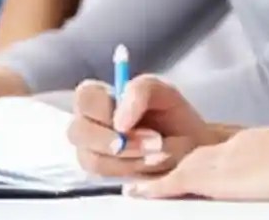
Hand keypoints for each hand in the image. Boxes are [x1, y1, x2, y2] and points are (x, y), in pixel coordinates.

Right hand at [68, 75, 214, 177]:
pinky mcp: (100, 171)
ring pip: (91, 157)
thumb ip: (139, 92)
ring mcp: (90, 148)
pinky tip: (149, 164)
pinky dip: (129, 170)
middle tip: (155, 142)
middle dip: (116, 141)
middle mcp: (87, 121)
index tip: (127, 124)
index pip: (83, 97)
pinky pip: (102, 175)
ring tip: (158, 154)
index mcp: (99, 95)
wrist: (191, 148)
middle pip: (78, 131)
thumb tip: (118, 123)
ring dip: (128, 158)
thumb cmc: (172, 115)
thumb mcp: (163, 92)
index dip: (101, 110)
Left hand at [125, 126, 268, 201]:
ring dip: (157, 179)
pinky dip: (156, 189)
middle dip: (166, 170)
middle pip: (189, 161)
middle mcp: (228, 150)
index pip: (212, 158)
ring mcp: (220, 161)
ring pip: (178, 169)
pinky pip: (176, 182)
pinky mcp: (215, 177)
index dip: (193, 167)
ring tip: (134, 189)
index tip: (178, 172)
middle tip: (143, 182)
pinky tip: (137, 194)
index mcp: (248, 147)